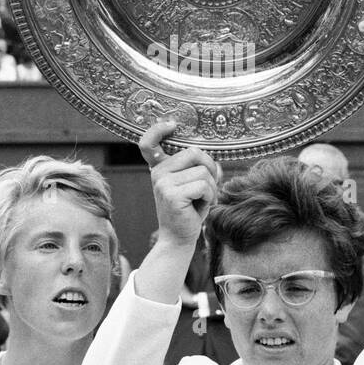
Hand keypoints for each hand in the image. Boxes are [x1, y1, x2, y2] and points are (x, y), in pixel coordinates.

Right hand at [138, 120, 219, 250]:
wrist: (178, 239)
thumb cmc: (188, 210)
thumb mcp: (192, 185)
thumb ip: (199, 168)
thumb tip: (215, 163)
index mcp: (159, 167)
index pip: (148, 143)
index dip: (158, 129)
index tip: (172, 125)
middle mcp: (157, 172)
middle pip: (195, 152)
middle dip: (209, 169)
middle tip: (206, 188)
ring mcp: (163, 183)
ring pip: (203, 171)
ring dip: (211, 188)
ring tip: (201, 200)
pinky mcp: (172, 195)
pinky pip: (204, 185)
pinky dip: (209, 197)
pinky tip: (199, 207)